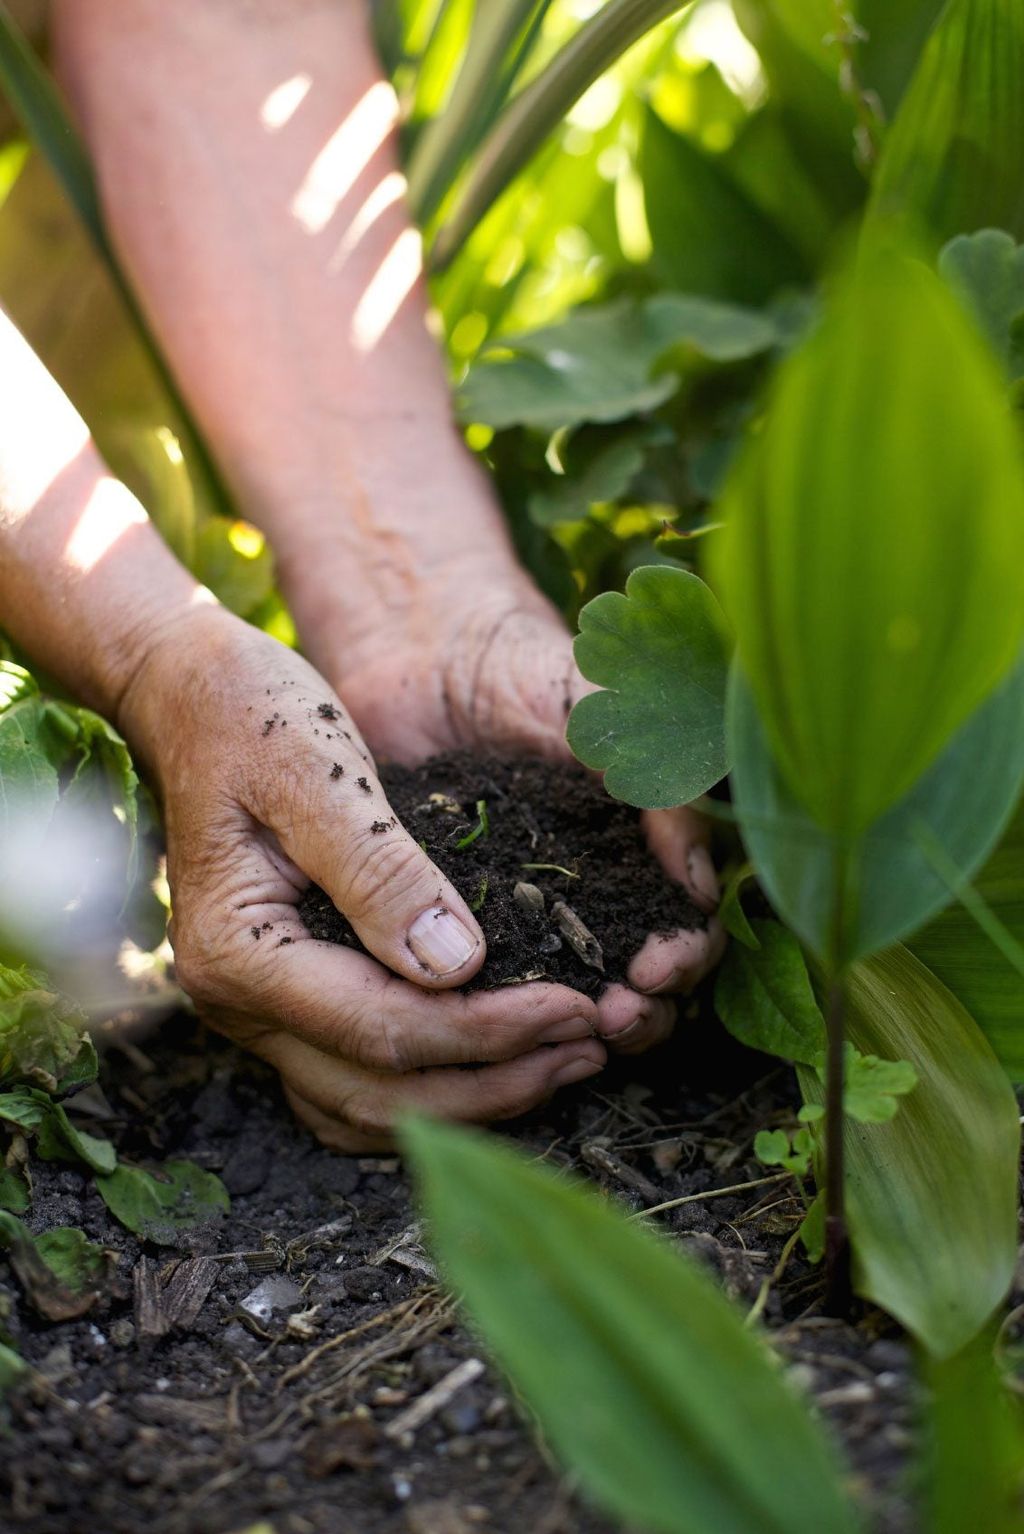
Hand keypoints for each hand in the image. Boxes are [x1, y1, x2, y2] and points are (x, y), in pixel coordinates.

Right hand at [118, 604, 605, 1149]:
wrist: (193, 695)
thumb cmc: (252, 716)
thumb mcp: (320, 772)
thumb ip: (381, 870)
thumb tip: (457, 966)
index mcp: (239, 951)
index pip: (383, 1029)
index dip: (491, 1031)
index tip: (578, 1006)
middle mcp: (236, 1002)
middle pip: (380, 1093)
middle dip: (496, 1082)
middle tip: (592, 1047)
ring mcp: (255, 1010)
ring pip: (366, 1107)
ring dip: (469, 1097)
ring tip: (565, 1061)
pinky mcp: (282, 998)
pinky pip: (353, 1080)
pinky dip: (427, 1086)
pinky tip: (498, 1061)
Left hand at [327, 569, 725, 1054]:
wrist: (423, 654)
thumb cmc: (530, 671)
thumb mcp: (610, 718)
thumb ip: (662, 787)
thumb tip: (697, 887)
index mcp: (640, 859)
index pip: (687, 934)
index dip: (684, 961)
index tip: (656, 968)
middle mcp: (589, 899)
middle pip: (638, 988)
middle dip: (639, 1013)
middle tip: (611, 1016)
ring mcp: (520, 917)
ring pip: (563, 999)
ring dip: (574, 1027)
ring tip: (560, 1031)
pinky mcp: (448, 922)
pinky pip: (475, 980)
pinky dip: (488, 1010)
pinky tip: (483, 1020)